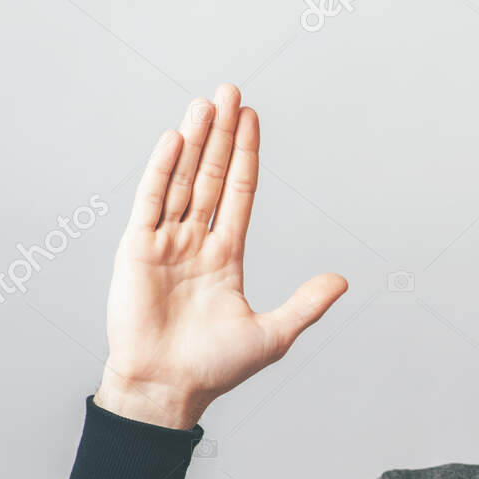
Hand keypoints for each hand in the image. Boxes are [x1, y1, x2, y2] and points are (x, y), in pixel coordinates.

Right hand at [95, 84, 347, 427]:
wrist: (168, 387)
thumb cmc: (215, 368)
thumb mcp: (274, 334)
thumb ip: (306, 304)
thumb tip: (342, 280)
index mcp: (225, 256)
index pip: (240, 194)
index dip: (248, 156)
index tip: (252, 120)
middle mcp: (195, 242)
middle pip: (212, 176)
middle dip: (223, 135)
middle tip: (231, 91)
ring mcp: (165, 243)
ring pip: (184, 180)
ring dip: (196, 141)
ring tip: (208, 103)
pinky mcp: (136, 250)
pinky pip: (151, 201)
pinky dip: (163, 170)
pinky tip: (176, 139)